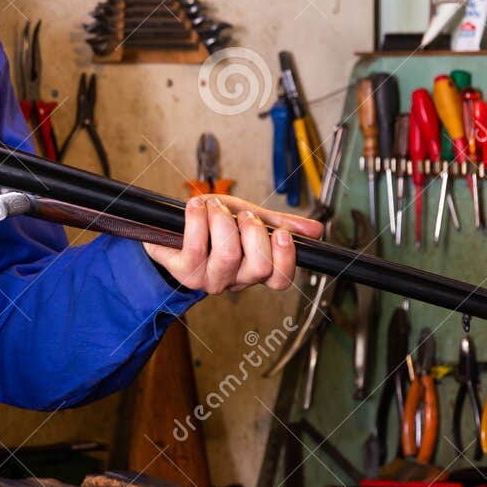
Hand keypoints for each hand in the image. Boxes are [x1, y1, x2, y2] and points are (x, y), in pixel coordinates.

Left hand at [143, 195, 323, 293]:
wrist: (170, 227)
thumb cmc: (212, 224)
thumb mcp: (248, 219)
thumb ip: (280, 223)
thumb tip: (316, 230)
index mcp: (254, 270)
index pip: (280, 279)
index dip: (285, 257)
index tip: (279, 231)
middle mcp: (233, 280)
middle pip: (259, 266)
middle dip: (253, 230)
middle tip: (241, 215)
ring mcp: (208, 279)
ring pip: (228, 255)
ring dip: (223, 221)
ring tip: (214, 208)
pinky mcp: (183, 271)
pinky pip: (196, 246)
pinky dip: (198, 218)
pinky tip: (196, 206)